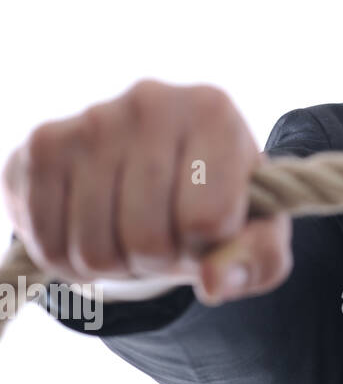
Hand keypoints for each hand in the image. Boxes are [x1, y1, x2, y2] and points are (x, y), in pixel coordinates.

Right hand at [2, 81, 290, 304]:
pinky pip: (48, 245)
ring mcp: (91, 120)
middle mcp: (152, 101)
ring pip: (94, 250)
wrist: (151, 170)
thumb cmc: (217, 201)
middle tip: (167, 238)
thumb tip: (213, 282)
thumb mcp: (258, 232)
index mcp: (214, 111)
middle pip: (148, 239)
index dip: (208, 246)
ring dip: (116, 265)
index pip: (209, 219)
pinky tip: (94, 230)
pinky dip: (71, 261)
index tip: (211, 227)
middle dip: (160, 261)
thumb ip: (258, 259)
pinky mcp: (42, 147)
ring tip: (132, 234)